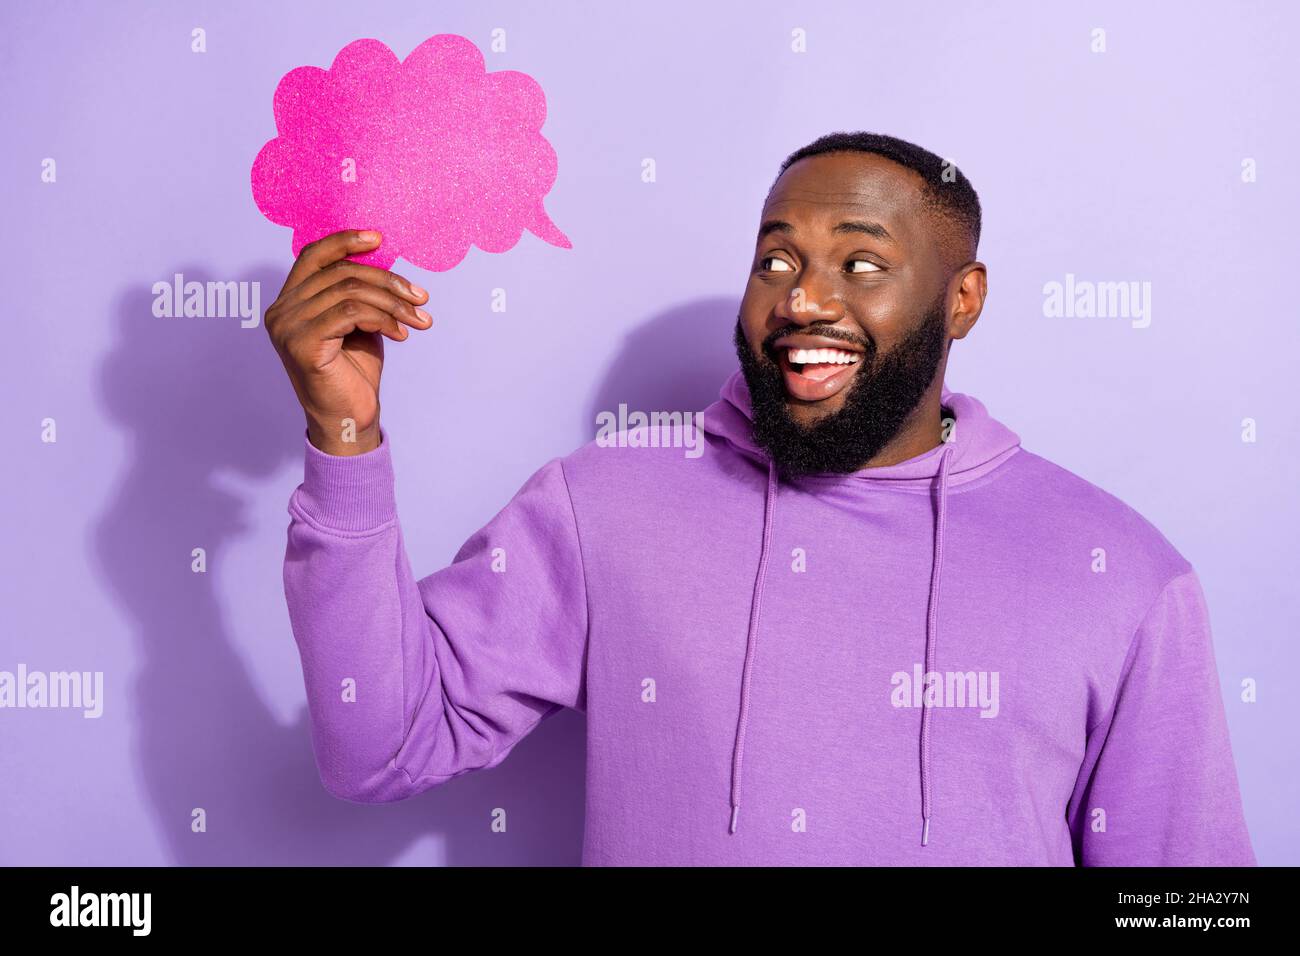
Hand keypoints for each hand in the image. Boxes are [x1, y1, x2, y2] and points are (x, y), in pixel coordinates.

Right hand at [264, 230, 430, 454]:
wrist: (350, 418)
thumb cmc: (354, 372)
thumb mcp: (359, 323)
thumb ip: (360, 293)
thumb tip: (385, 261)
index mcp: (290, 301)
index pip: (313, 255)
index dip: (345, 241)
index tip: (379, 238)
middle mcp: (281, 310)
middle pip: (340, 273)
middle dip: (388, 282)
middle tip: (421, 297)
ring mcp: (287, 326)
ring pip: (350, 291)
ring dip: (393, 302)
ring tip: (418, 319)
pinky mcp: (302, 343)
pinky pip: (351, 313)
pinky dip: (383, 318)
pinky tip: (401, 334)